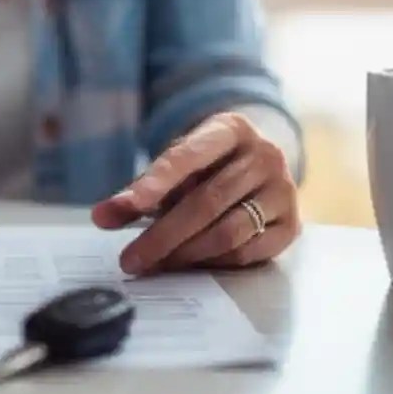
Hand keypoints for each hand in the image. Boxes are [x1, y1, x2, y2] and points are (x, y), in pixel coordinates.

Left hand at [91, 112, 300, 273]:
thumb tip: (101, 217)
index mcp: (230, 129)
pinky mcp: (291, 224)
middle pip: (207, 202)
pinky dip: (214, 262)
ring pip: (229, 231)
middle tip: (130, 258)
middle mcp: (265, 155)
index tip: (124, 207)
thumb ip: (139, 191)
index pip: (187, 157)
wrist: (259, 166)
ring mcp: (283, 189)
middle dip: (162, 235)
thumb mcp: (176, 166)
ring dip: (186, 253)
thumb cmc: (208, 167)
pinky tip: (190, 263)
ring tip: (155, 264)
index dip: (154, 184)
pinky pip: (248, 252)